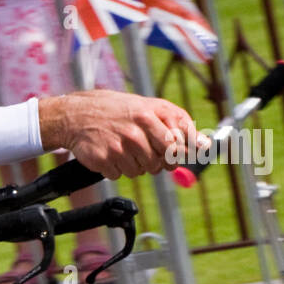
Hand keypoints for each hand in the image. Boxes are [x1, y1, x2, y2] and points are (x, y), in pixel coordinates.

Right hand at [36, 89, 199, 179]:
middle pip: (158, 163)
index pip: (175, 147)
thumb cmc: (119, 111)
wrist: (77, 115)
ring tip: (122, 148)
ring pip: (139, 172)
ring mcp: (117, 147)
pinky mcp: (102, 160)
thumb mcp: (150, 108)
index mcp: (148, 116)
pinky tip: (109, 152)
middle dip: (154, 160)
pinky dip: (115, 168)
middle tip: (142, 148)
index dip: (173, 153)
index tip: (168, 151)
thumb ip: (179, 125)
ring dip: (133, 164)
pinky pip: (119, 175)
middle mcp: (133, 132)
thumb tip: (206, 145)